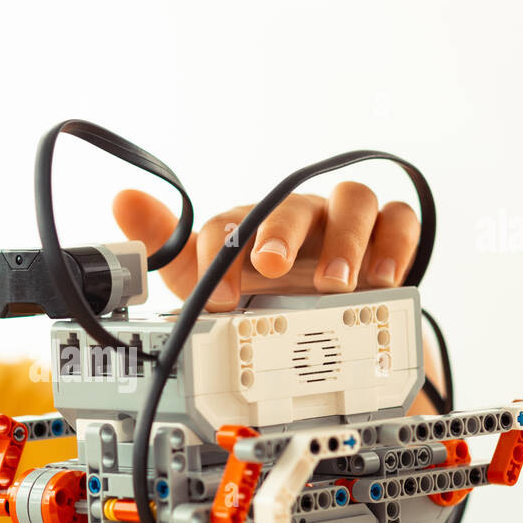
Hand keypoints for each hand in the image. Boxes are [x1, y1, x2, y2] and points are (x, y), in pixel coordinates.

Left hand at [113, 184, 420, 310]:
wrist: (325, 323)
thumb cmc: (265, 294)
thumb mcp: (208, 281)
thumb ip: (168, 250)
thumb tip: (122, 199)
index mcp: (252, 225)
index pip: (232, 221)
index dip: (221, 251)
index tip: (220, 297)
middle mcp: (298, 217)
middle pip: (293, 203)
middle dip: (281, 232)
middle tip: (271, 268)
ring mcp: (345, 223)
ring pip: (354, 201)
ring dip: (346, 238)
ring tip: (336, 282)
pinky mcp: (389, 237)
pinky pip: (401, 221)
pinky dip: (394, 243)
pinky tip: (383, 276)